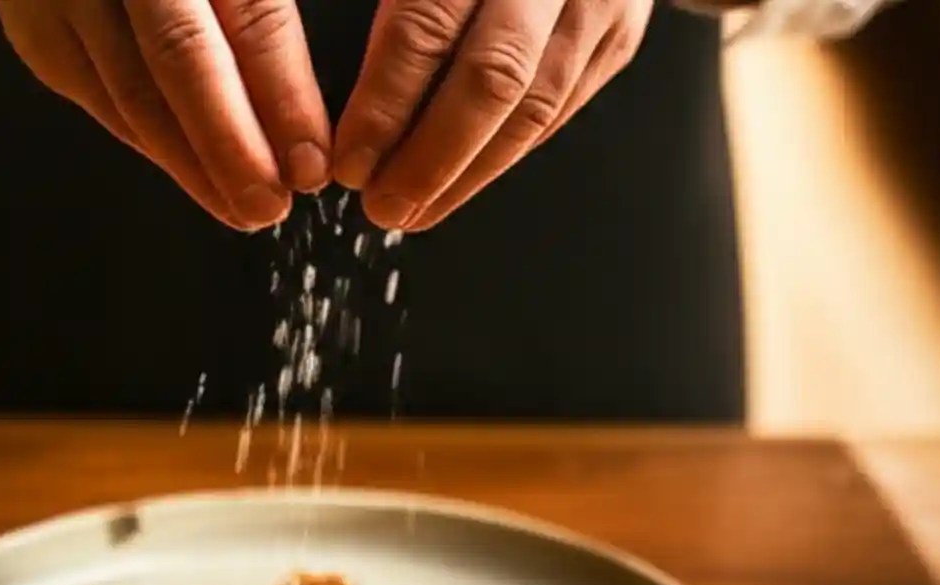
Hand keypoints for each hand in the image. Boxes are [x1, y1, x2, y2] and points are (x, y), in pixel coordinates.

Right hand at [0, 0, 331, 229]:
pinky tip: (195, 178)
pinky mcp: (38, 31)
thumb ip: (261, 16)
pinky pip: (102, 100)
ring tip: (242, 210)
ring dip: (193, 165)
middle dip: (232, 145)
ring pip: (134, 92)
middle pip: (183, 58)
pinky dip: (152, 145)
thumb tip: (306, 121)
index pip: (254, 18)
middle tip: (270, 206)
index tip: (312, 163)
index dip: (285, 96)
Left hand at [333, 0, 653, 230]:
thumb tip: (318, 89)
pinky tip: (464, 179)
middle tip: (381, 204)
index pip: (426, 24)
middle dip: (431, 157)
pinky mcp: (621, 31)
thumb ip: (394, 6)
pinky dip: (509, 152)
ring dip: (470, 173)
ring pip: (536, 106)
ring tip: (415, 210)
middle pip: (493, 77)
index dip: (384, 103)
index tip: (348, 160)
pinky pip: (563, 106)